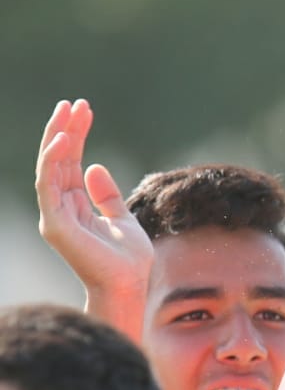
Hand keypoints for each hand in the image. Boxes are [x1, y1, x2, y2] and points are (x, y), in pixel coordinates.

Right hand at [35, 100, 153, 302]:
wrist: (129, 286)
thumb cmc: (128, 260)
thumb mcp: (123, 219)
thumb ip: (107, 195)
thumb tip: (95, 166)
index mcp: (75, 205)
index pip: (71, 162)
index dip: (76, 135)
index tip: (84, 109)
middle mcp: (60, 207)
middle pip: (59, 160)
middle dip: (65, 129)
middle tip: (74, 102)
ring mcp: (55, 215)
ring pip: (50, 167)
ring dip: (58, 138)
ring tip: (67, 112)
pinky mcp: (55, 223)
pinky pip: (49, 184)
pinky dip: (54, 161)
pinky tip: (64, 139)